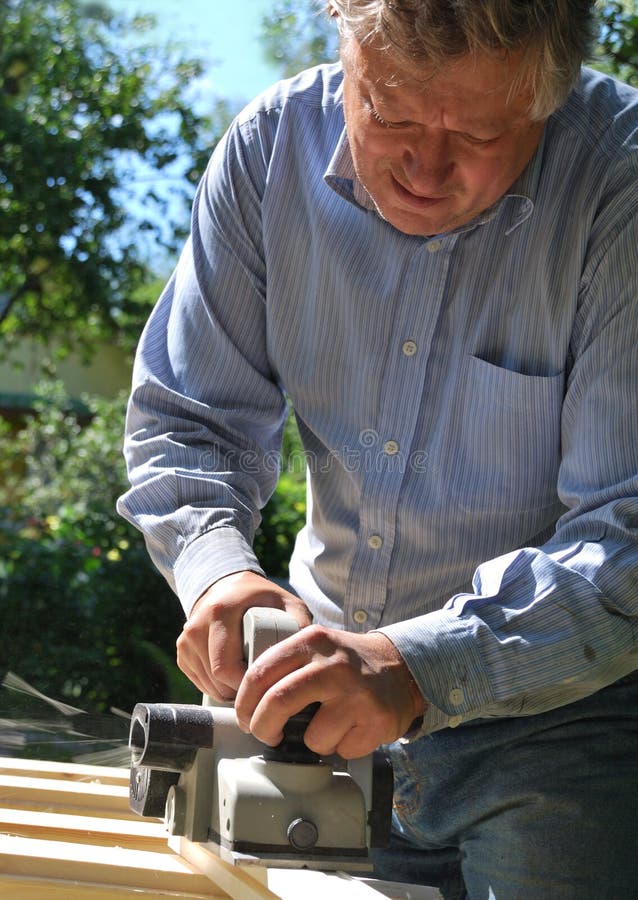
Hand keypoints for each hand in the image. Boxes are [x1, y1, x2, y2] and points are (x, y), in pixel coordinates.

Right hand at [176, 571, 311, 699]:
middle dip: (240, 692)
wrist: (229, 586)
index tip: (268, 686)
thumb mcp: (286, 602)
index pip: (226, 667)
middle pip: (215, 680)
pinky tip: (235, 677)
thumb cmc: (262, 598)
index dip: (247, 685)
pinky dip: (217, 686)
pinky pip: (199, 681)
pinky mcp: (182, 650)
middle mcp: (196, 625)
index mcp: (220, 612)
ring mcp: (185, 639)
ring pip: (207, 684)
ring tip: (253, 683)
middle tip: (264, 690)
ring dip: (229, 692)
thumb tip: (309, 654)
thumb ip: (299, 622)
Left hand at [235, 624, 425, 758]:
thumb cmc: (347, 665)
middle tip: (266, 735)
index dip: (243, 703)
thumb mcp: (316, 648)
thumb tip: (246, 704)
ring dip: (313, 741)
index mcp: (312, 641)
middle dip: (263, 728)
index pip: (260, 673)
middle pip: (277, 702)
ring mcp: (356, 693)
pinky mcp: (375, 720)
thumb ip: (284, 666)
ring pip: (312, 737)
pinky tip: (352, 728)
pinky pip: (341, 749)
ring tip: (328, 724)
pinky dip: (341, 747)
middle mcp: (333, 664)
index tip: (244, 717)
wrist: (401, 669)